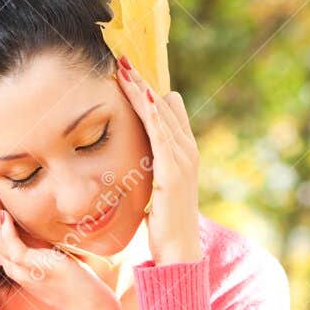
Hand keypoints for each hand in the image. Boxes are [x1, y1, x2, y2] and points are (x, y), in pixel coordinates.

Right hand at [0, 173, 121, 309]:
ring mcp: (23, 270)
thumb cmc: (77, 282)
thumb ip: (44, 243)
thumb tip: (44, 222)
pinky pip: (14, 249)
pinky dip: (7, 231)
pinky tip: (5, 215)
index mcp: (18, 264)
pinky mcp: (35, 270)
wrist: (90, 308)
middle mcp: (15, 268)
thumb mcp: (55, 256)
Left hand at [115, 56, 201, 264]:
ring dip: (142, 90)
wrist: (179, 250)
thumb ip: (155, 165)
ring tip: (123, 68)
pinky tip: (140, 95)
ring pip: (160, 115)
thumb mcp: (160, 186)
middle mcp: (187, 151)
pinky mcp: (173, 171)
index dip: (147, 90)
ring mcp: (183, 160)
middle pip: (163, 106)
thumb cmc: (166, 222)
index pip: (166, 110)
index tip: (127, 70)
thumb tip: (145, 151)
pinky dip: (151, 113)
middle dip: (142, 82)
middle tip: (122, 59)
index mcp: (183, 152)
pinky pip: (161, 134)